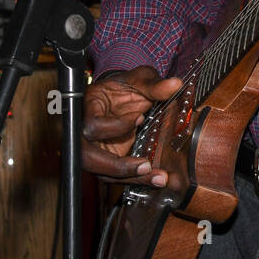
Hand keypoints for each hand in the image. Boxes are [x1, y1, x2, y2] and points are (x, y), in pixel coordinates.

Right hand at [82, 65, 182, 183]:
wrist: (118, 97)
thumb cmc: (122, 88)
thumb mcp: (137, 80)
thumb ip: (153, 84)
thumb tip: (174, 85)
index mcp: (87, 109)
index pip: (92, 126)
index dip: (115, 127)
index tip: (138, 119)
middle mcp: (84, 134)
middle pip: (88, 158)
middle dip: (117, 166)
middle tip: (145, 166)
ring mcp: (94, 150)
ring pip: (103, 173)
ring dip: (131, 178)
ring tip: (158, 178)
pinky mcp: (107, 160)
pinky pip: (116, 176)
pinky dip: (137, 179)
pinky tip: (156, 178)